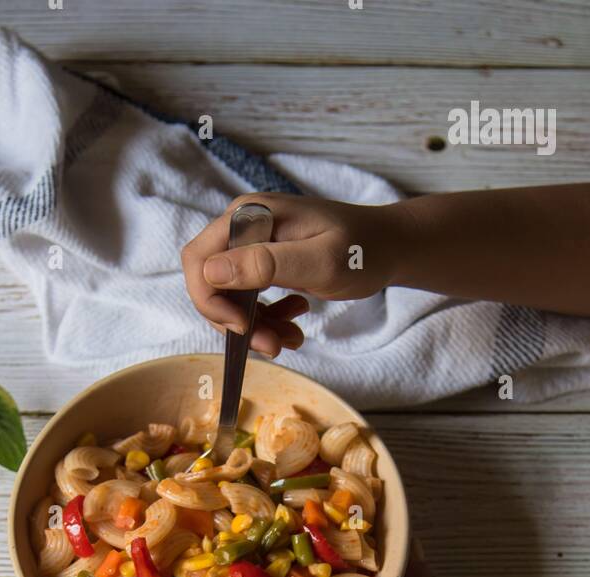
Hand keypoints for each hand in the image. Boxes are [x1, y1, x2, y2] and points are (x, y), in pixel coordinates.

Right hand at [181, 192, 403, 355]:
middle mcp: (244, 226)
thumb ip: (265, 264)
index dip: (211, 301)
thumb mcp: (319, 262)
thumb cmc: (362, 251)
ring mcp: (254, 244)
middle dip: (234, 322)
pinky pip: (249, 299)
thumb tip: (212, 272)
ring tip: (291, 339)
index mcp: (250, 217)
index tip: (244, 328)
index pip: (199, 261)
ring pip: (229, 296)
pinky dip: (267, 320)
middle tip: (272, 345)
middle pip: (209, 282)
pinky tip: (295, 324)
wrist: (390, 247)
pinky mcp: (266, 262)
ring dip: (254, 327)